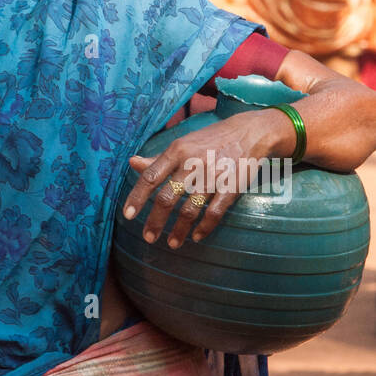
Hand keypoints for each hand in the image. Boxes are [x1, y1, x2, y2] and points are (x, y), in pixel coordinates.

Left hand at [122, 110, 292, 247]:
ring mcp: (212, 176)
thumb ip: (158, 158)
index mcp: (177, 151)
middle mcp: (192, 163)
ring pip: (190, 209)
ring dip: (179, 230)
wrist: (248, 132)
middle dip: (155, 221)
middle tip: (148, 237)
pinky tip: (196, 237)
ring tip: (172, 243)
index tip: (127, 215)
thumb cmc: (210, 140)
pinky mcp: (231, 187)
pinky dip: (204, 227)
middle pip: (167, 197)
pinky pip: (214, 212)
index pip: (151, 177)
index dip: (137, 197)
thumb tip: (132, 163)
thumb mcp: (182, 143)